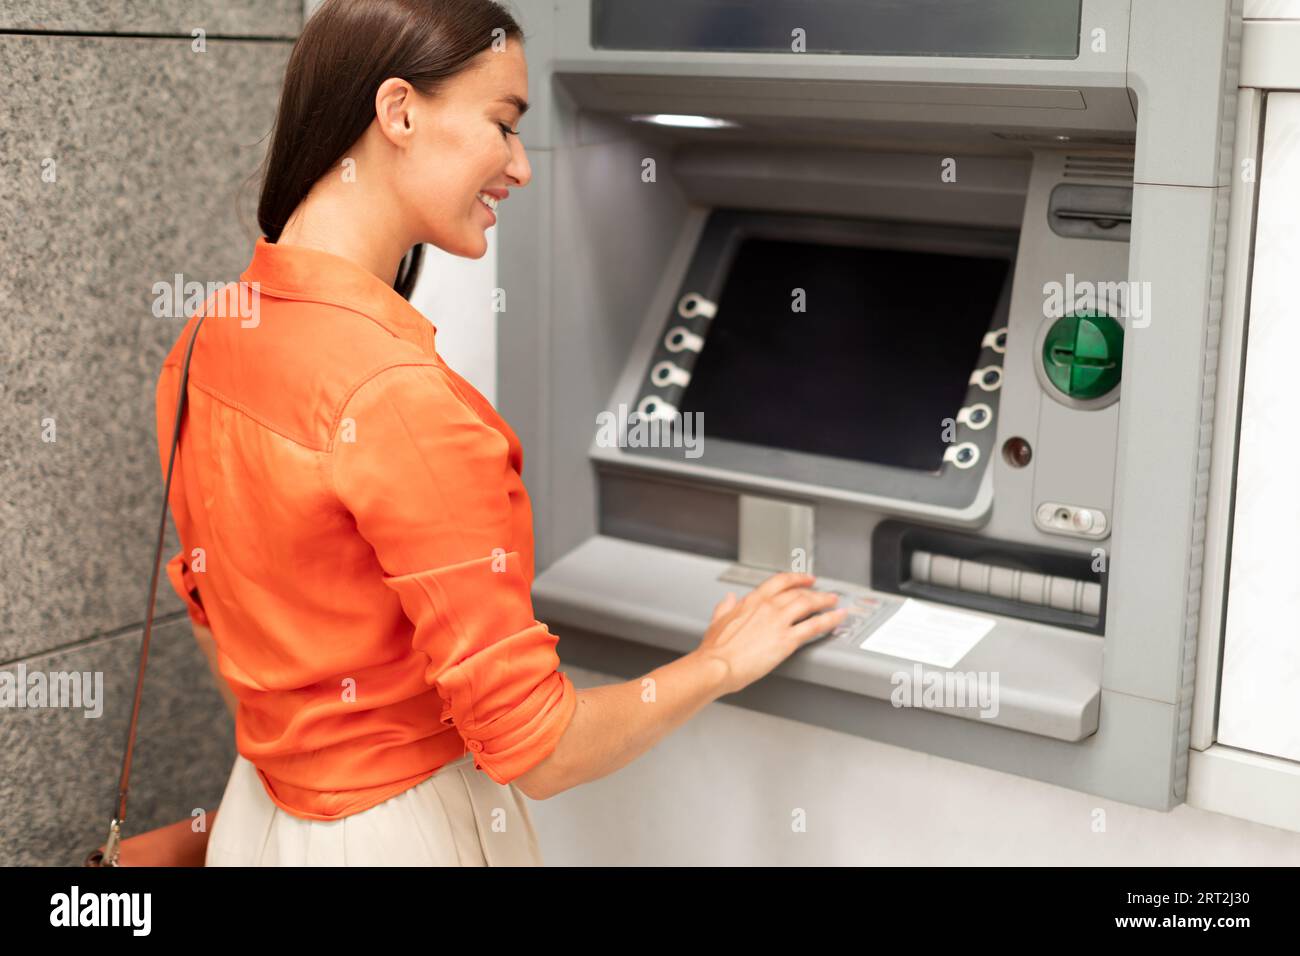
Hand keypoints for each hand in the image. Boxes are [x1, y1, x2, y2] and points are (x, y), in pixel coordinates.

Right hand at [694, 572, 846, 696]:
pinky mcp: (787, 640)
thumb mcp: (717, 621)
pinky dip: (830, 620)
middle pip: (797, 592)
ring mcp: (778, 622)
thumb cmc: (715, 650)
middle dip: (814, 592)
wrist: (717, 666)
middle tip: (824, 594)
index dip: (796, 578)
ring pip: (809, 604)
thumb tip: (728, 599)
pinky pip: (815, 626)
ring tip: (835, 603)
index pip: (779, 582)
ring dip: (825, 601)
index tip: (805, 579)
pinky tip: (838, 618)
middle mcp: (767, 607)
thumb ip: (725, 607)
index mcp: (751, 602)